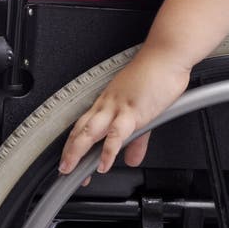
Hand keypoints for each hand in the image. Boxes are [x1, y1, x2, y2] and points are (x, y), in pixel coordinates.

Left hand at [58, 44, 190, 176]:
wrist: (166, 56)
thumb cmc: (155, 76)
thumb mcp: (144, 112)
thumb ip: (137, 140)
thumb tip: (131, 159)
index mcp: (108, 102)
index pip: (84, 125)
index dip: (74, 144)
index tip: (69, 161)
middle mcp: (108, 104)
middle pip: (81, 129)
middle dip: (70, 151)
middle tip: (62, 171)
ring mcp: (117, 106)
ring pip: (90, 130)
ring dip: (78, 151)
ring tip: (71, 170)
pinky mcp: (132, 110)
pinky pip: (116, 133)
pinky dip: (108, 151)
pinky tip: (103, 165)